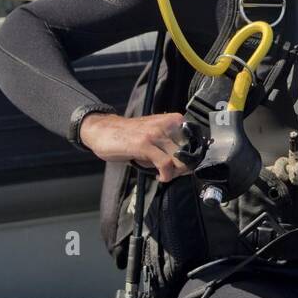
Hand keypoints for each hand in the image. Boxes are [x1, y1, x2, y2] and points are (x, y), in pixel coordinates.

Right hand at [78, 111, 193, 182]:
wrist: (103, 130)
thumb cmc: (128, 135)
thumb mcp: (154, 137)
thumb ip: (169, 148)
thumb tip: (184, 166)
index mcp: (172, 120)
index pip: (194, 142)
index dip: (192, 158)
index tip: (186, 168)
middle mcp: (166, 124)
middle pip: (189, 152)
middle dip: (184, 167)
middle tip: (174, 174)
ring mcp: (155, 133)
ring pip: (179, 158)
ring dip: (175, 173)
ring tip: (165, 176)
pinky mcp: (144, 144)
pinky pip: (165, 164)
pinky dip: (166, 175)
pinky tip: (160, 177)